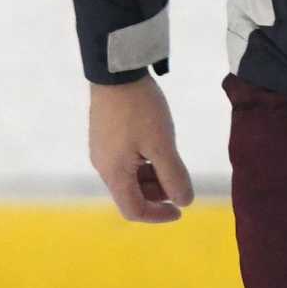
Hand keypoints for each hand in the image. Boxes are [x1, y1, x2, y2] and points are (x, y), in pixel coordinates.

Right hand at [88, 75, 194, 223]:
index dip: (158, 215)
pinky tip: (160, 148)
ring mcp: (102, 150)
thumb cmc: (140, 109)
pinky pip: (126, 161)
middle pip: (131, 194)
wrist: (116, 71)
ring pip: (130, 178)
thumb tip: (184, 202)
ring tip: (173, 162)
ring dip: (153, 179)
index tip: (180, 210)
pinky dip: (145, 164)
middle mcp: (103, 165)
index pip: (133, 210)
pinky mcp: (105, 136)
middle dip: (158, 195)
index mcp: (114, 172)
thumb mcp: (162, 145)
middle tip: (181, 180)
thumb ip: (174, 176)